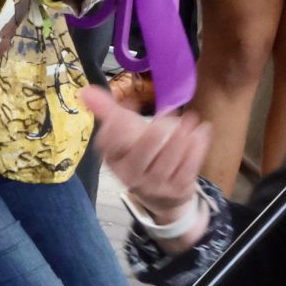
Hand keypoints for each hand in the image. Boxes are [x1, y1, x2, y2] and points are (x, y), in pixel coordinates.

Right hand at [83, 88, 212, 247]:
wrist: (162, 195)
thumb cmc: (140, 155)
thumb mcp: (125, 134)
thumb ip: (108, 112)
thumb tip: (84, 90)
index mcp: (115, 160)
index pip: (111, 144)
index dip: (119, 124)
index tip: (131, 101)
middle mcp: (131, 176)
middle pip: (140, 157)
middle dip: (153, 135)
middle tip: (168, 112)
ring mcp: (155, 186)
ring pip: (166, 163)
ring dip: (180, 139)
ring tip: (191, 118)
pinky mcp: (177, 190)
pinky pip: (187, 170)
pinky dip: (196, 150)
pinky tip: (202, 132)